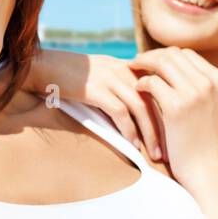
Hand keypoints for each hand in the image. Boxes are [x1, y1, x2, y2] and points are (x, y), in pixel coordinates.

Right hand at [33, 50, 162, 160]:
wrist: (43, 66)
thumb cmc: (72, 77)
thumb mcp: (101, 77)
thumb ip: (119, 89)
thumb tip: (135, 116)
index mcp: (128, 67)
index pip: (158, 89)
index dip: (168, 112)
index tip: (174, 134)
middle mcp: (124, 70)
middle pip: (154, 100)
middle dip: (164, 127)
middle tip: (168, 150)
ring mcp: (111, 78)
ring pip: (141, 108)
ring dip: (150, 133)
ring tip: (154, 153)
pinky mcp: (97, 89)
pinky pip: (120, 112)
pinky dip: (129, 130)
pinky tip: (132, 145)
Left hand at [130, 47, 217, 190]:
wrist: (207, 170)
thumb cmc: (206, 142)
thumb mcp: (212, 107)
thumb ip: (200, 87)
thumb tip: (178, 70)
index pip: (187, 54)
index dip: (166, 55)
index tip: (152, 62)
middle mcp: (208, 82)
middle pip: (173, 54)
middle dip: (151, 56)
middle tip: (136, 62)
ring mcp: (193, 93)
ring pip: (161, 63)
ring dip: (143, 64)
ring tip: (131, 70)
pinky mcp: (176, 107)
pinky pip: (152, 82)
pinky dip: (141, 83)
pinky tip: (136, 90)